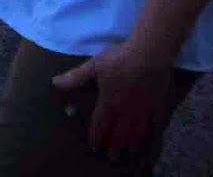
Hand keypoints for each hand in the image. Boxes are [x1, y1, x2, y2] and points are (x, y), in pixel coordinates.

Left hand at [50, 41, 174, 163]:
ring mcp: (143, 110)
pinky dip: (150, 133)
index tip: (94, 147)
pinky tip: (149, 138)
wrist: (148, 54)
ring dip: (130, 144)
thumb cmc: (118, 59)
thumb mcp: (93, 66)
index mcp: (109, 103)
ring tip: (128, 153)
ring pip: (136, 132)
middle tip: (111, 157)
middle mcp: (126, 111)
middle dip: (114, 146)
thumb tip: (54, 83)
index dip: (96, 137)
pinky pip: (154, 123)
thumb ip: (75, 77)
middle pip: (119, 133)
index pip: (100, 125)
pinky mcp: (157, 105)